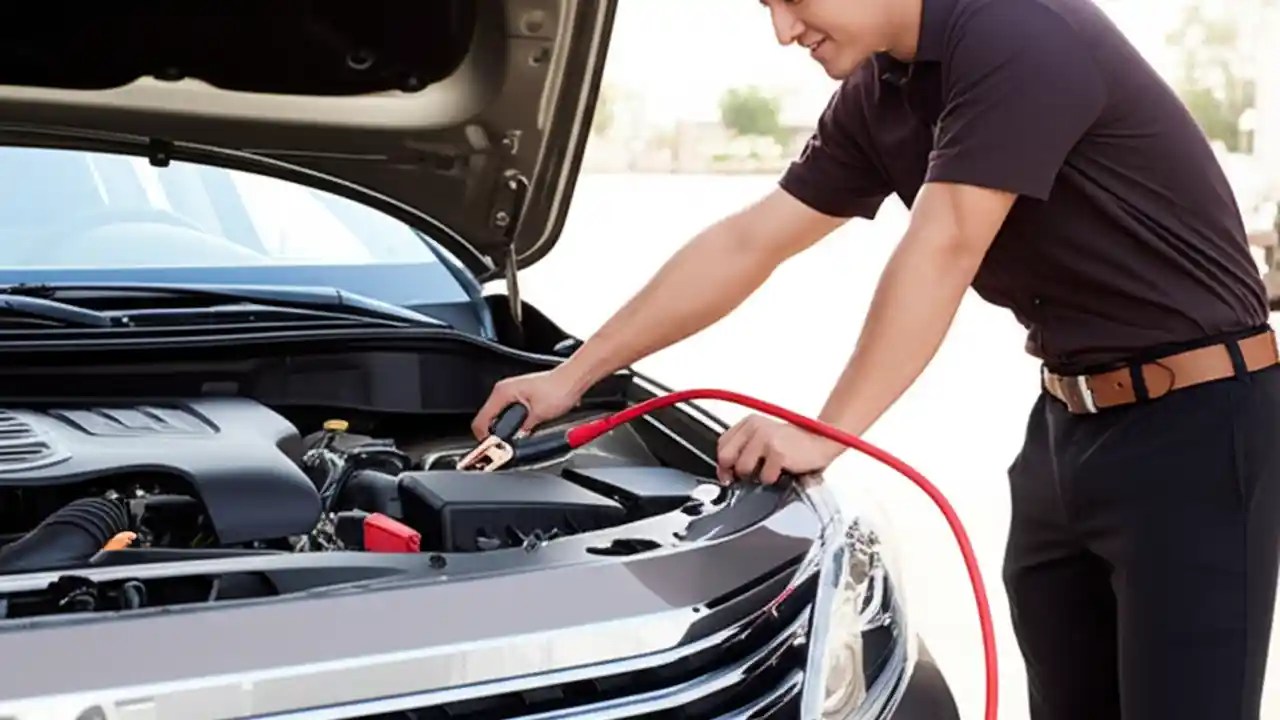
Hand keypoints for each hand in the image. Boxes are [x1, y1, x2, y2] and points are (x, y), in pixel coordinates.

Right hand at [471, 368, 582, 440]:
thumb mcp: (539, 415)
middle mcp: (504, 390)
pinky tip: (520, 429)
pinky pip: (508, 412)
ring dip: (503, 429)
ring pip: (497, 416)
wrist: (574, 379)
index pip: (481, 419)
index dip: (484, 438)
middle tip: (502, 448)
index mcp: (503, 392)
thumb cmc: (560, 388)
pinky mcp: (520, 395)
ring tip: (511, 440)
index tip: (490, 449)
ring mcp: (512, 392)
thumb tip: (515, 441)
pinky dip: (511, 423)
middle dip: (494, 434)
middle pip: (487, 418)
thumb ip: (523, 430)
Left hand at [715, 415, 844, 484]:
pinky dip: (772, 479)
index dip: (723, 464)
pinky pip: (764, 476)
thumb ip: (743, 449)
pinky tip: (781, 470)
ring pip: (743, 469)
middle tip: (750, 474)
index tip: (729, 473)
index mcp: (749, 422)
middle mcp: (755, 427)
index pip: (721, 445)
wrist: (820, 440)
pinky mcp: (778, 452)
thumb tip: (724, 473)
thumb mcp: (763, 438)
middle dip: (735, 471)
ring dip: (756, 476)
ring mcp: (766, 438)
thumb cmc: (792, 443)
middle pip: (726, 457)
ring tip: (770, 469)